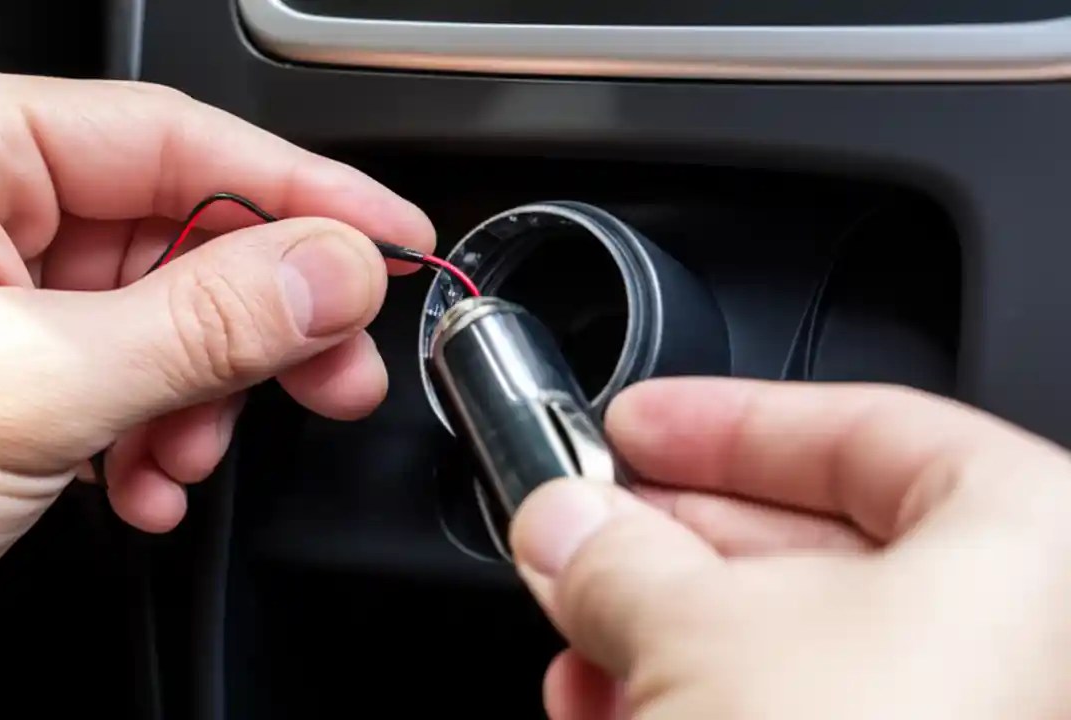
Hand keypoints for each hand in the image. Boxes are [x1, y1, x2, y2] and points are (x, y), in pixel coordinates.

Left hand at [0, 66, 433, 701]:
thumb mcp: (33, 389)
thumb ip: (205, 321)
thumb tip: (332, 267)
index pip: (171, 138)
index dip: (299, 194)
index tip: (386, 240)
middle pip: (171, 230)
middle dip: (252, 322)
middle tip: (332, 371)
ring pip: (151, 312)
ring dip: (193, 396)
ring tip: (181, 462)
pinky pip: (111, 369)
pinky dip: (145, 431)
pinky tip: (138, 485)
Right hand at [511, 378, 1070, 719]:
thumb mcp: (700, 640)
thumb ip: (620, 556)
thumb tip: (567, 522)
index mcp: (1037, 555)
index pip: (869, 431)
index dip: (728, 422)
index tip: (633, 428)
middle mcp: (1029, 647)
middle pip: (823, 550)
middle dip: (674, 545)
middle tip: (580, 536)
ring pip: (804, 653)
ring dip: (667, 641)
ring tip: (577, 643)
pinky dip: (707, 714)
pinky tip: (615, 718)